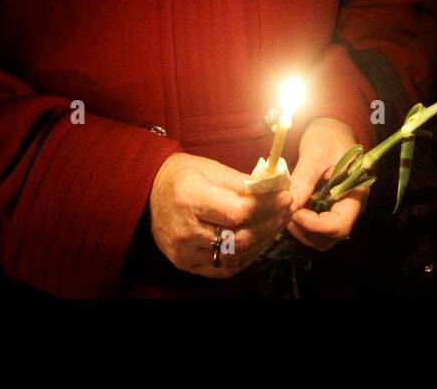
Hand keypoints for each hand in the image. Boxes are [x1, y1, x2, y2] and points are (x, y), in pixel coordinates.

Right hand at [148, 152, 291, 277]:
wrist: (149, 191)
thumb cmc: (183, 174)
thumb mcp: (212, 168)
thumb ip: (243, 183)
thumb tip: (277, 189)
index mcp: (190, 197)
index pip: (238, 211)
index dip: (267, 206)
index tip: (286, 197)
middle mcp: (184, 229)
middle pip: (240, 237)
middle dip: (270, 224)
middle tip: (287, 210)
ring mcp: (183, 251)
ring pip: (235, 255)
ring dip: (263, 241)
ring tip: (277, 224)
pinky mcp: (185, 263)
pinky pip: (224, 268)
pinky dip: (246, 255)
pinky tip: (259, 240)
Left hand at [287, 117, 368, 251]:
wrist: (330, 130)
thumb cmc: (328, 137)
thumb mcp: (315, 153)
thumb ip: (304, 179)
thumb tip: (290, 205)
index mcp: (355, 195)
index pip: (339, 225)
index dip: (316, 226)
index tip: (295, 213)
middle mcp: (349, 209)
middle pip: (330, 238)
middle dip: (306, 231)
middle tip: (288, 212)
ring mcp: (337, 211)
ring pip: (320, 238)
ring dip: (301, 230)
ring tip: (288, 208)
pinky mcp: (326, 211)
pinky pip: (314, 229)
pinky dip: (300, 224)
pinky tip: (290, 207)